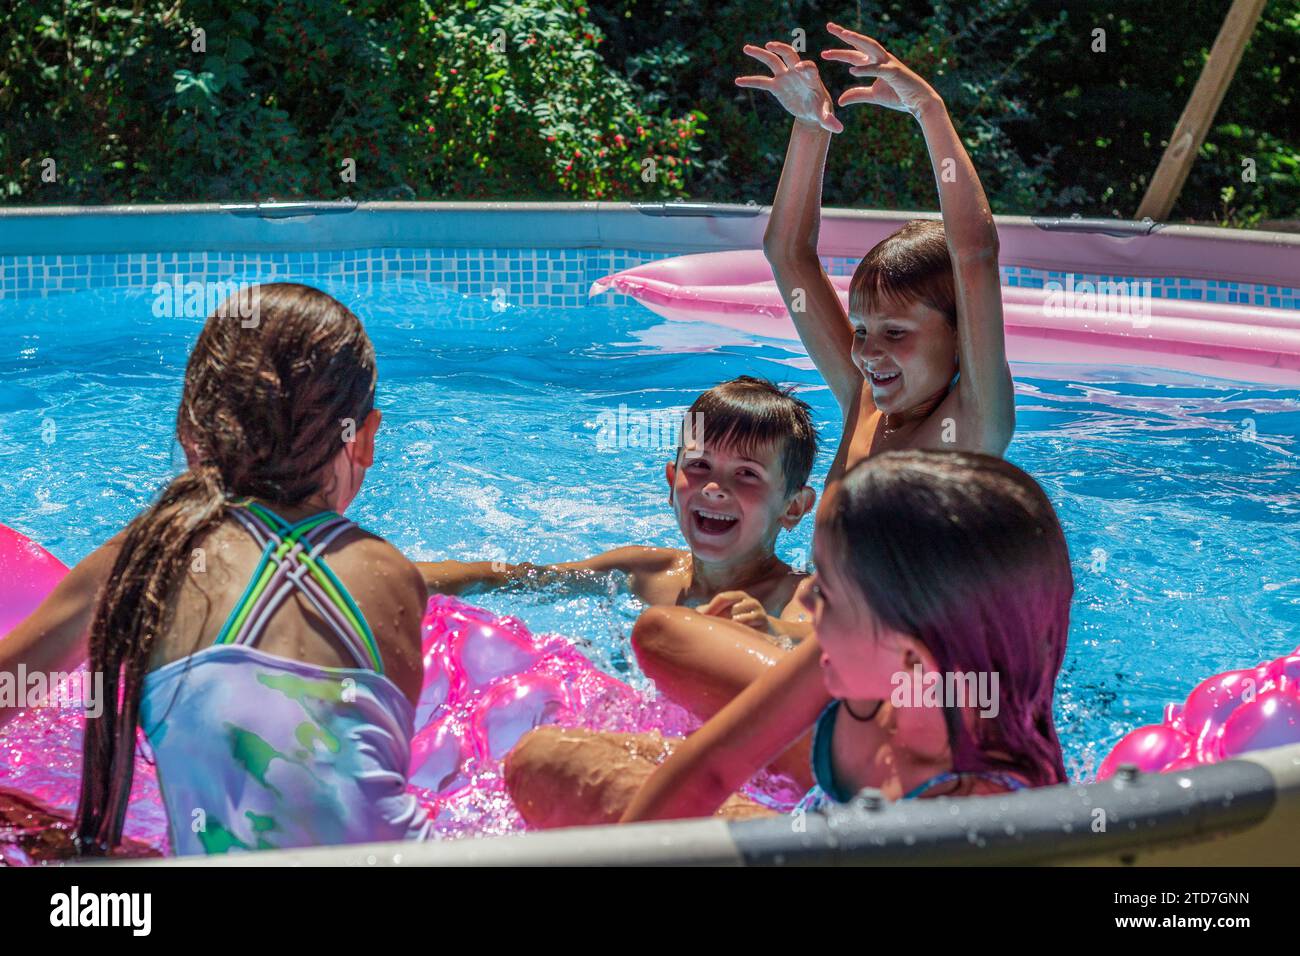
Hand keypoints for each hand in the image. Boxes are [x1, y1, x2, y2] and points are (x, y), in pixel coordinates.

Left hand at [701, 590, 771, 631]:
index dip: (711, 608)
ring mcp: (755, 607)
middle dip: (715, 612)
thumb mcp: (728, 615)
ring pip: (737, 610)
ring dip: (729, 620)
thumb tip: (694, 613)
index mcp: (736, 597)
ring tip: (725, 627)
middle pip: (727, 599)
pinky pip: (750, 618)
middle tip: (708, 622)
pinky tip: (738, 628)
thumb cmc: (742, 621)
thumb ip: (713, 612)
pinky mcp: (763, 617)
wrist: (765, 630)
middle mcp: (746, 599)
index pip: (721, 598)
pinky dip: (742, 622)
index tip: (702, 619)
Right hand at [735, 41, 842, 133]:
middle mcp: (797, 72)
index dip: (805, 67)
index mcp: (811, 77)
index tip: (800, 67)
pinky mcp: (776, 85)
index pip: (809, 68)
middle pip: (789, 55)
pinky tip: (738, 81)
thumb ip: (829, 120)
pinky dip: (750, 81)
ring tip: (746, 48)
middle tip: (770, 45)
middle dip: (781, 49)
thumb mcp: (825, 116)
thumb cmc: (820, 110)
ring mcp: (785, 77)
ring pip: (772, 61)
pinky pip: (762, 81)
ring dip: (760, 54)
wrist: (812, 112)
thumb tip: (839, 129)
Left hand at [821, 22, 939, 118]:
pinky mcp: (895, 72)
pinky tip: (852, 70)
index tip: (824, 53)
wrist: (919, 102)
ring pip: (871, 47)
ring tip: (844, 34)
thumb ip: (857, 95)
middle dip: (845, 34)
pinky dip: (865, 69)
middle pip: (860, 44)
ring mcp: (888, 63)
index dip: (838, 53)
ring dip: (857, 40)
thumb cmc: (899, 96)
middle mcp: (881, 59)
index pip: (853, 55)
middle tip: (829, 26)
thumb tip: (839, 100)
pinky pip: (878, 69)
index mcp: (875, 63)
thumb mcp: (873, 96)